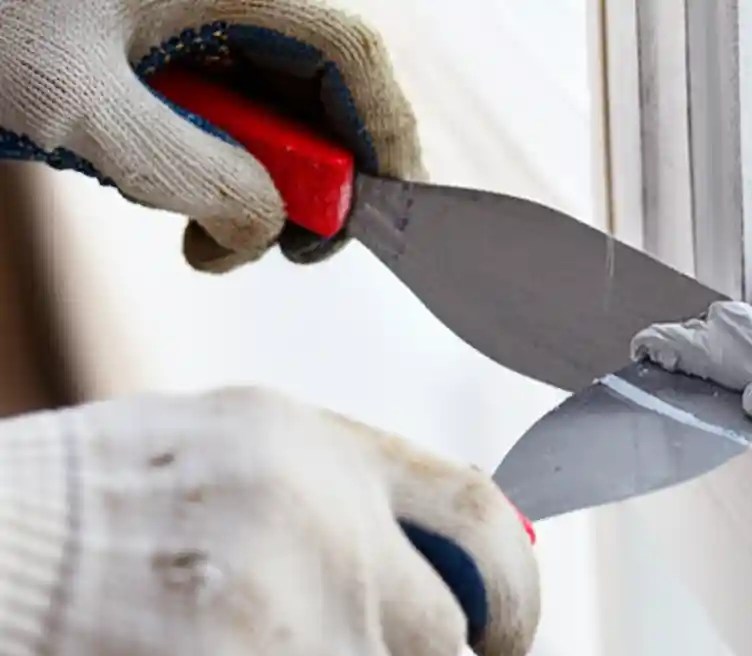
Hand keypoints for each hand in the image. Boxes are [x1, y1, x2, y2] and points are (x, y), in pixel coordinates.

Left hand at [0, 0, 422, 271]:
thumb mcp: (80, 108)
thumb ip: (196, 174)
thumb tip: (267, 228)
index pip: (353, 57)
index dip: (381, 141)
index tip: (376, 219)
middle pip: (319, 82)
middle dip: (310, 175)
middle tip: (272, 247)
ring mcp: (191, 9)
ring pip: (270, 97)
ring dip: (254, 176)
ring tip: (196, 228)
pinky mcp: (157, 32)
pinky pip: (219, 98)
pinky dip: (208, 156)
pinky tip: (161, 183)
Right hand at [0, 388, 537, 655]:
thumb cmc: (89, 509)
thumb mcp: (229, 447)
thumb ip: (345, 490)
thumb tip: (450, 560)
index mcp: (318, 453)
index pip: (480, 518)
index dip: (517, 586)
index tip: (511, 634)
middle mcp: (326, 537)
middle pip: (437, 637)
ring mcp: (296, 640)